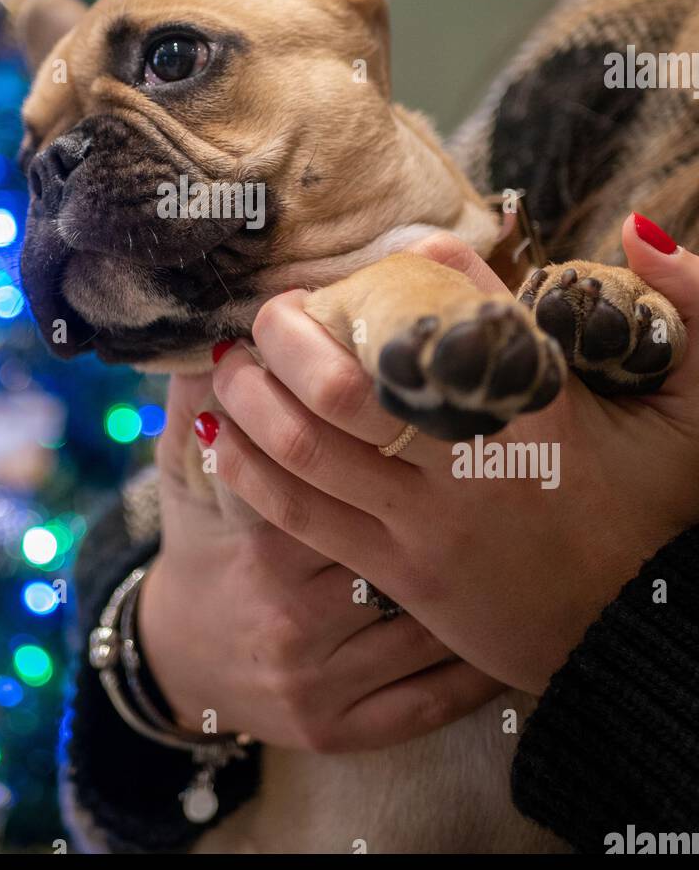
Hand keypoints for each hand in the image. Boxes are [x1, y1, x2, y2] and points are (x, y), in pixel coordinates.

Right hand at [137, 372, 502, 751]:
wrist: (176, 663)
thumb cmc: (200, 551)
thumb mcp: (185, 478)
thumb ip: (196, 405)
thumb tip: (219, 335)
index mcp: (268, 547)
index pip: (358, 491)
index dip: (411, 457)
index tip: (457, 426)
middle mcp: (296, 617)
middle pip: (405, 558)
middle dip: (459, 520)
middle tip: (509, 485)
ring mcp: (321, 680)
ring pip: (426, 632)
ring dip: (481, 594)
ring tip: (531, 552)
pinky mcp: (341, 730)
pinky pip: (427, 704)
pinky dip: (472, 677)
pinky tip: (511, 645)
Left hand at [208, 213, 698, 696]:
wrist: (638, 641)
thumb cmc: (658, 516)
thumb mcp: (694, 415)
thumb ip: (687, 311)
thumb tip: (640, 228)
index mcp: (540, 407)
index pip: (460, 308)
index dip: (411, 263)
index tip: (386, 249)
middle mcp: (469, 461)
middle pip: (342, 385)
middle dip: (286, 333)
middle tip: (271, 310)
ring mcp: (426, 523)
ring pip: (305, 449)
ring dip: (250, 395)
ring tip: (228, 361)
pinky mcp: (398, 572)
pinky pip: (300, 516)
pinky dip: (247, 470)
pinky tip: (219, 435)